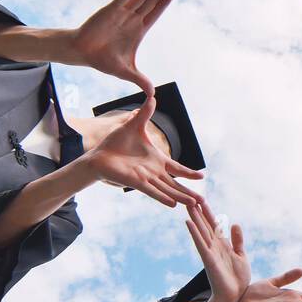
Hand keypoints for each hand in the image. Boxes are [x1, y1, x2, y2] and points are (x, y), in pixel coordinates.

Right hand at [70, 0, 172, 92]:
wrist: (82, 53)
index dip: (163, 6)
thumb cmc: (103, 60)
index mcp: (137, 32)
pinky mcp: (110, 10)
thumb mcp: (125, 72)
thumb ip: (140, 80)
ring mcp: (121, 14)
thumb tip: (153, 94)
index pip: (154, 16)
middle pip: (150, 3)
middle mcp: (131, 20)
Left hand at [82, 94, 205, 205]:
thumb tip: (153, 97)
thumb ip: (145, 113)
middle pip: (175, 183)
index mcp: (156, 160)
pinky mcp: (136, 182)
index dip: (189, 173)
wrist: (98, 155)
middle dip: (189, 191)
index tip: (202, 176)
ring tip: (193, 203)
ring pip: (167, 189)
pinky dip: (162, 197)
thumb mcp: (134, 126)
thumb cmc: (115, 143)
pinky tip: (173, 203)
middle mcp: (153, 172)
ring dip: (180, 196)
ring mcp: (145, 178)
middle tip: (202, 200)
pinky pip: (152, 191)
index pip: (177, 168)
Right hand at [183, 201, 250, 301]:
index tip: (201, 199)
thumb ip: (237, 240)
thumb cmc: (238, 279)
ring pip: (201, 231)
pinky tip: (188, 223)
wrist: (235, 296)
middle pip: (205, 225)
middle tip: (189, 197)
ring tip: (187, 205)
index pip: (214, 225)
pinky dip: (195, 233)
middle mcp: (214, 246)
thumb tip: (234, 223)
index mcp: (222, 245)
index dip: (208, 212)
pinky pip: (200, 244)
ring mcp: (210, 252)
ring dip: (194, 218)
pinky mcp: (208, 260)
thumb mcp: (241, 255)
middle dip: (198, 211)